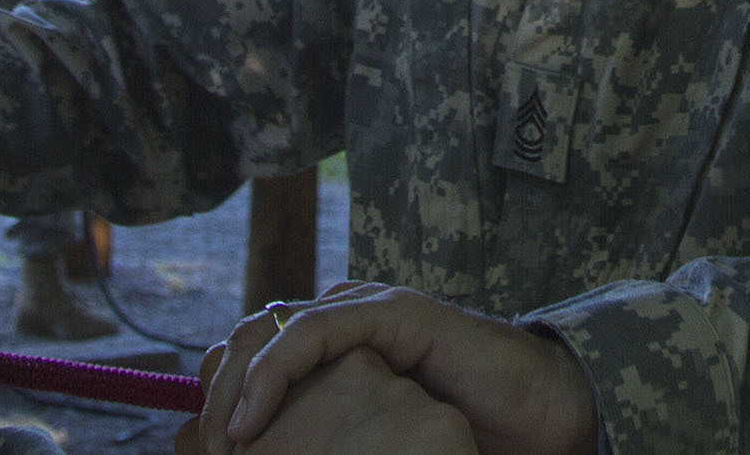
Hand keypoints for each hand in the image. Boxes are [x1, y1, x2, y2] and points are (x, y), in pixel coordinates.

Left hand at [198, 284, 595, 454]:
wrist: (535, 420)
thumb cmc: (453, 439)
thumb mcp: (362, 443)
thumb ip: (313, 439)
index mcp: (328, 344)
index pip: (243, 355)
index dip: (214, 402)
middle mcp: (339, 315)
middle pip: (244, 340)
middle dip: (214, 398)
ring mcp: (364, 309)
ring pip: (266, 332)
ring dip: (232, 390)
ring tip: (226, 445)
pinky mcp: (391, 313)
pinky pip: (312, 332)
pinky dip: (272, 374)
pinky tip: (253, 421)